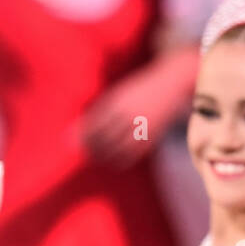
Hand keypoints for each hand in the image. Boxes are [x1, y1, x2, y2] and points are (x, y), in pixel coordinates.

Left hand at [81, 48, 198, 169]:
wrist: (171, 84)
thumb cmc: (136, 90)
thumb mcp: (116, 96)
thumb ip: (97, 113)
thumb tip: (75, 132)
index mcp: (119, 102)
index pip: (94, 125)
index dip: (83, 137)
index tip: (73, 142)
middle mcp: (130, 114)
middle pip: (105, 139)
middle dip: (91, 148)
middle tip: (83, 152)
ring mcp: (143, 126)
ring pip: (118, 149)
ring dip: (104, 156)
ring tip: (95, 157)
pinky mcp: (152, 136)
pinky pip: (133, 154)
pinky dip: (119, 161)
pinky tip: (111, 161)